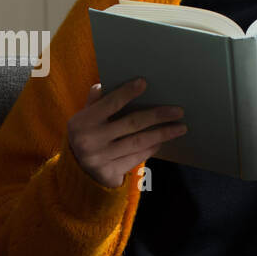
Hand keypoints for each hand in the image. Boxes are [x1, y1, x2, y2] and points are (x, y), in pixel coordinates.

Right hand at [67, 78, 185, 188]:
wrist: (76, 169)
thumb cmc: (85, 134)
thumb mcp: (84, 117)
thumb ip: (95, 101)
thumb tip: (104, 85)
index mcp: (83, 122)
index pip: (110, 103)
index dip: (127, 93)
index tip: (144, 83)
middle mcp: (90, 140)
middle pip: (131, 123)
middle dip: (157, 116)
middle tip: (178, 111)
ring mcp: (100, 158)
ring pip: (138, 142)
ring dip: (162, 134)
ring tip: (180, 128)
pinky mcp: (109, 173)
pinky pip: (136, 158)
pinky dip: (151, 148)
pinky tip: (162, 141)